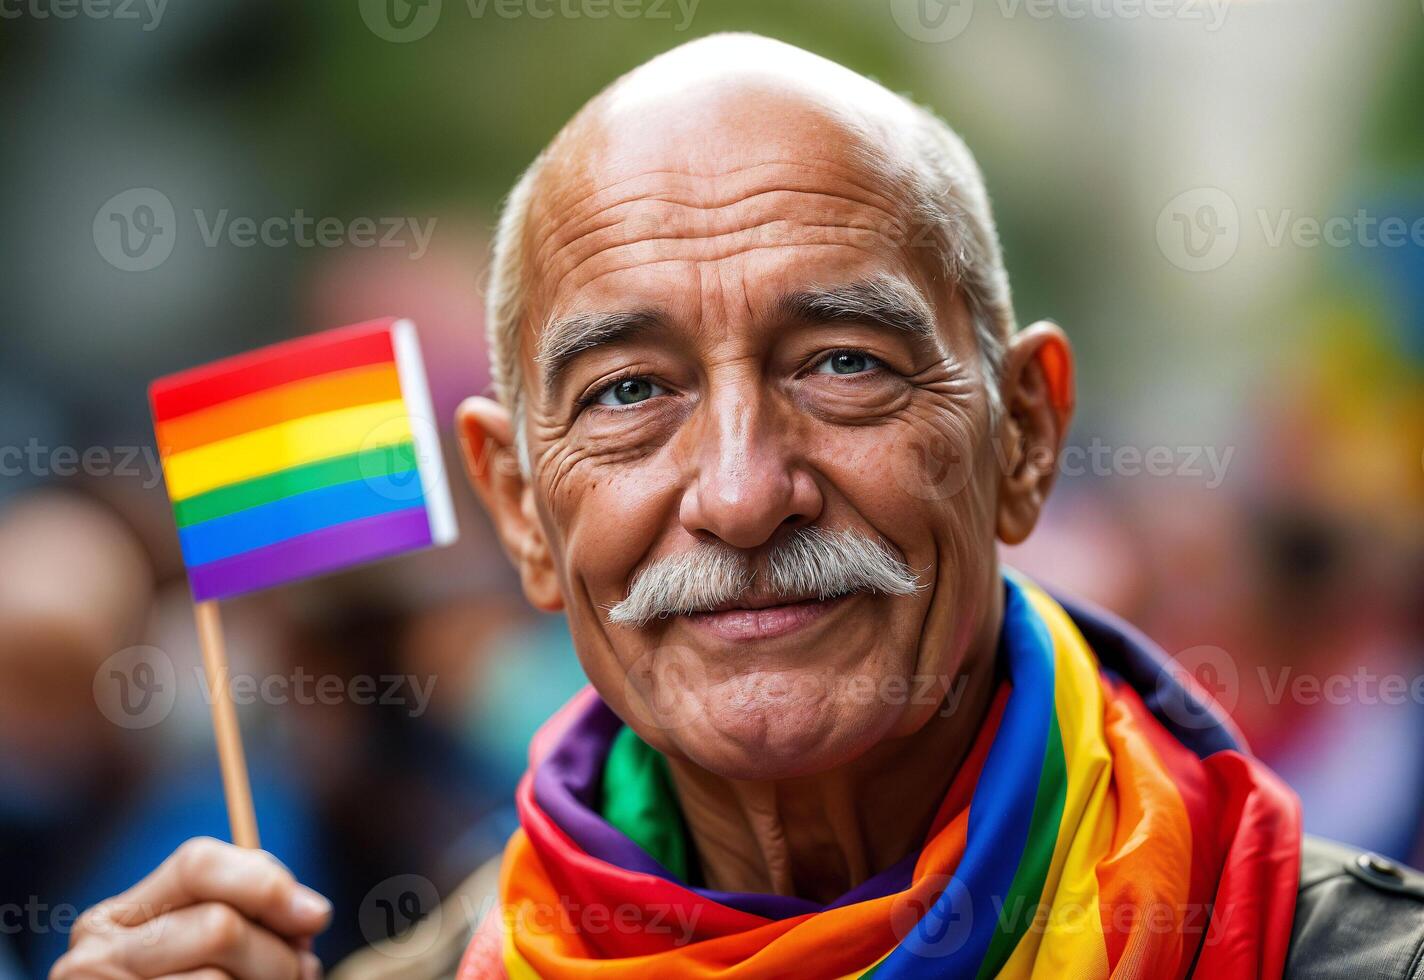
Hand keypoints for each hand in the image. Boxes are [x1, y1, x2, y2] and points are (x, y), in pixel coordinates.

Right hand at [51, 837, 329, 979]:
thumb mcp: (205, 950)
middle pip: (219, 926)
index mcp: (115, 917)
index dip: (267, 883)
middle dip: (277, 954)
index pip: (197, 863)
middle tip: (299, 973)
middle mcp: (95, 954)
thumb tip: (310, 914)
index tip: (317, 916)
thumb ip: (248, 917)